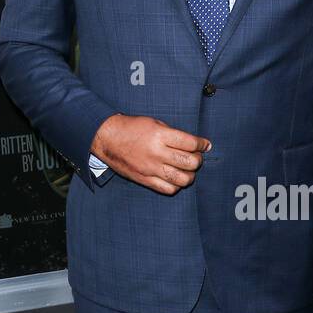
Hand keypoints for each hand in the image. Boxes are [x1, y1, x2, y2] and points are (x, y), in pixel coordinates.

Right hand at [91, 114, 210, 193]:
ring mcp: (151, 169)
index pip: (190, 143)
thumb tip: (192, 144)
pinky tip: (175, 178)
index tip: (205, 145)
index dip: (202, 145)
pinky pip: (168, 189)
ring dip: (190, 174)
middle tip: (196, 156)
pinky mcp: (145, 180)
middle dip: (198, 160)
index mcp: (160, 136)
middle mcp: (157, 153)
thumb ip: (173, 134)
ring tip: (187, 168)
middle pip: (190, 163)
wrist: (107, 138)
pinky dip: (176, 185)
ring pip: (182, 179)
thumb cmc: (131, 128)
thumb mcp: (154, 123)